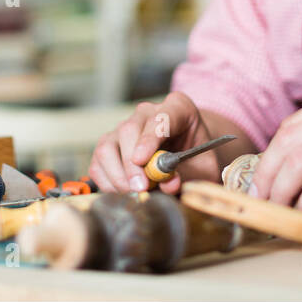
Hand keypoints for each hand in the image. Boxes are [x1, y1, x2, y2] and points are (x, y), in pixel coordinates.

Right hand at [87, 92, 217, 193]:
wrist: (190, 162)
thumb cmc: (198, 162)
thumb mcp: (204, 168)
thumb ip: (188, 174)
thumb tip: (168, 184)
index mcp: (178, 108)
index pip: (161, 117)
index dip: (149, 138)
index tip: (142, 160)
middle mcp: (147, 112)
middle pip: (129, 130)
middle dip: (131, 164)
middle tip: (140, 188)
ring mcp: (125, 127)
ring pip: (107, 145)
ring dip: (117, 174)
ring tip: (134, 193)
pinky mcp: (110, 146)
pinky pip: (98, 163)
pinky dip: (107, 182)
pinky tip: (124, 193)